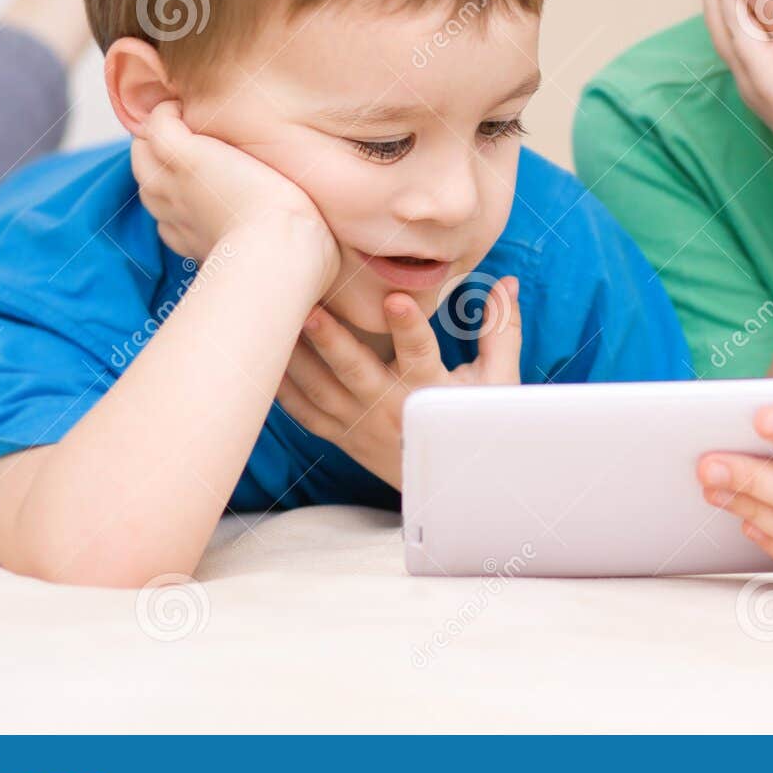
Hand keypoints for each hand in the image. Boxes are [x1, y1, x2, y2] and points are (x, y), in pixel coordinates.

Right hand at [131, 99, 338, 289]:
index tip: (209, 172)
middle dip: (163, 153)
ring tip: (184, 113)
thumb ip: (290, 245)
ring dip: (161, 128)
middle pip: (150, 175)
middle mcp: (176, 212)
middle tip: (190, 131)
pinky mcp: (186, 159)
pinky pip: (157, 126)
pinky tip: (186, 105)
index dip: (183, 186)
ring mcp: (176, 185)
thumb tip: (325, 253)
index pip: (172, 206)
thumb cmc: (296, 265)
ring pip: (146, 150)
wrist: (282, 254)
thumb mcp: (288, 255)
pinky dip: (166, 112)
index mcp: (195, 236)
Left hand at [275, 277, 522, 488]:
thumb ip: (499, 331)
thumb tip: (507, 283)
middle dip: (332, 342)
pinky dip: (282, 388)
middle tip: (311, 311)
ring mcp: (360, 425)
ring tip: (275, 322)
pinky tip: (265, 358)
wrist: (449, 489)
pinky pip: (303, 413)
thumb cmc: (473, 425)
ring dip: (297, 358)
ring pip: (321, 391)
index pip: (421, 353)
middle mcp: (391, 409)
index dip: (409, 327)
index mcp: (430, 392)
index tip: (396, 299)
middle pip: (356, 373)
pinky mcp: (341, 436)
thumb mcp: (497, 383)